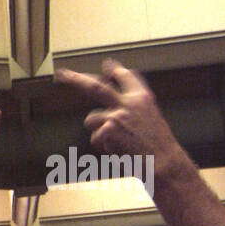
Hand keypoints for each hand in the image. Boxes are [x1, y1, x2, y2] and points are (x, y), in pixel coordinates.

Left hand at [54, 59, 187, 172]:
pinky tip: (119, 151)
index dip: (116, 70)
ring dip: (97, 132)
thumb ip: (133, 110)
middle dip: (76, 79)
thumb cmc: (157, 147)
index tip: (107, 64)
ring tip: (116, 143)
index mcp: (143, 98)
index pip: (127, 77)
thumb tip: (110, 111)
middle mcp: (129, 102)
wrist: (163, 161)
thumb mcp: (151, 120)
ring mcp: (117, 114)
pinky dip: (103, 147)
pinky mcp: (108, 128)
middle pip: (96, 87)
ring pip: (91, 119)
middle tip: (61, 74)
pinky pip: (94, 138)